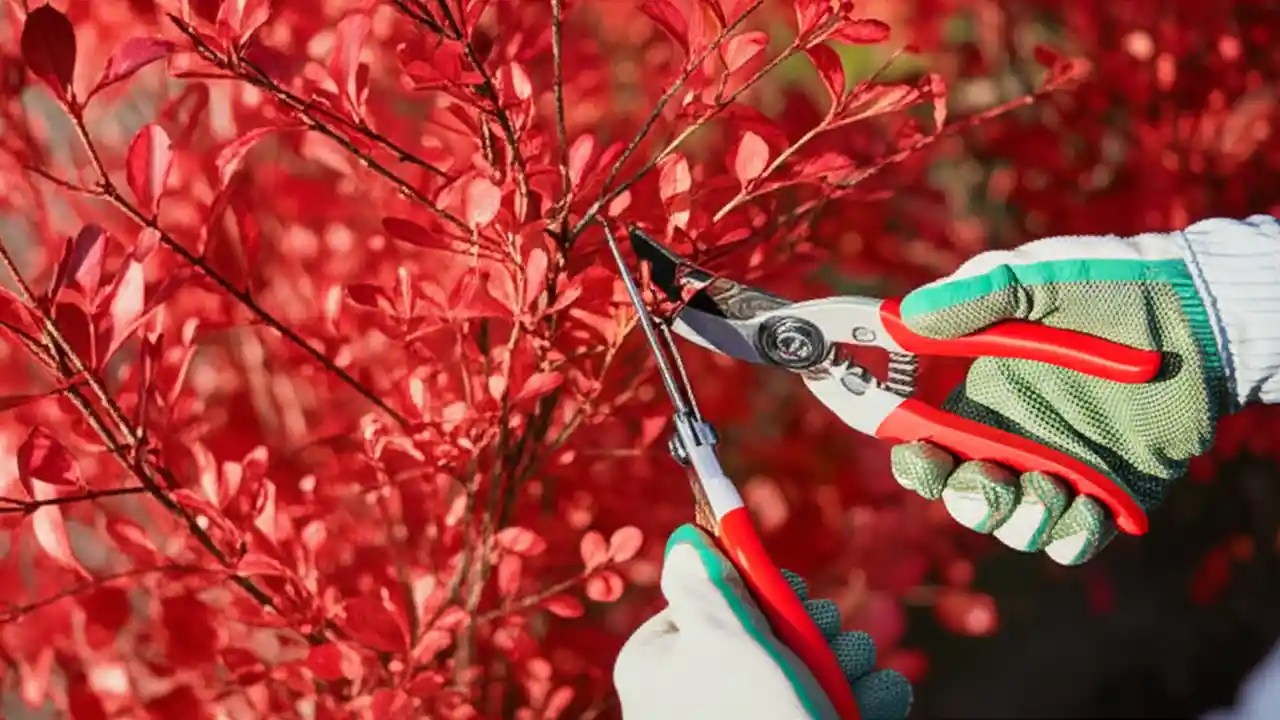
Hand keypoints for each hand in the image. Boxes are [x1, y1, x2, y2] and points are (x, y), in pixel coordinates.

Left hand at [614, 524, 910, 719]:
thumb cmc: (748, 718)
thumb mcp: (724, 638)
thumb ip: (706, 584)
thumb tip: (685, 541)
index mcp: (659, 661)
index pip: (706, 600)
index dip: (755, 588)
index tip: (790, 588)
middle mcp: (697, 694)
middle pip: (762, 634)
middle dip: (813, 629)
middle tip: (831, 634)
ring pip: (805, 671)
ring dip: (846, 663)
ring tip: (860, 673)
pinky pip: (829, 706)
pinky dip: (861, 700)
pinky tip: (881, 697)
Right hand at [888, 221, 1268, 564]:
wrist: (1196, 312)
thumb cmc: (1111, 285)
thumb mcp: (1034, 277)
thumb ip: (972, 297)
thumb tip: (907, 317)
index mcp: (981, 398)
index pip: (926, 446)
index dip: (914, 459)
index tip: (920, 450)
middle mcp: (1014, 441)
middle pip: (964, 498)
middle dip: (968, 499)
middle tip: (992, 476)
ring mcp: (1062, 471)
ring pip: (1014, 527)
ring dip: (1020, 517)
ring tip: (1051, 484)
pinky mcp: (1112, 494)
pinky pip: (1073, 541)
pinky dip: (1071, 535)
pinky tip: (1087, 502)